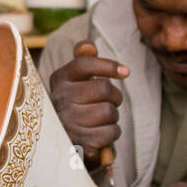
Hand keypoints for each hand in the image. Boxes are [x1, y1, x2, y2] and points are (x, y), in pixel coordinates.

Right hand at [48, 39, 127, 168]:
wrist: (60, 141)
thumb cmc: (75, 104)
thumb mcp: (74, 81)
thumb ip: (83, 60)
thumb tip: (89, 45)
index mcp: (59, 79)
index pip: (85, 64)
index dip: (109, 66)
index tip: (126, 72)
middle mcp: (60, 99)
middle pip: (104, 88)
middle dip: (115, 96)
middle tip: (110, 101)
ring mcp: (67, 121)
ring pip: (109, 112)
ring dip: (113, 117)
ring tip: (102, 119)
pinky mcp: (78, 142)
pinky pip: (110, 132)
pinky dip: (112, 133)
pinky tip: (102, 133)